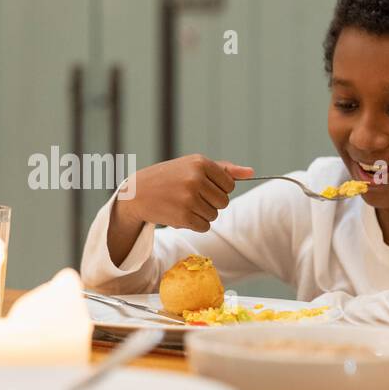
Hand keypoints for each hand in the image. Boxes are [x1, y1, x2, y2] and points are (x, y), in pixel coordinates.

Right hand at [120, 154, 253, 232]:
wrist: (137, 192)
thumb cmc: (170, 178)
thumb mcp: (194, 166)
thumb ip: (224, 170)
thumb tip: (251, 172)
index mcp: (200, 163)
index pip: (229, 185)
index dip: (218, 190)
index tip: (202, 187)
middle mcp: (195, 178)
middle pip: (223, 202)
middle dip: (211, 203)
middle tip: (192, 198)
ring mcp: (189, 198)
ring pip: (214, 215)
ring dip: (202, 214)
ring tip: (183, 205)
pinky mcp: (182, 216)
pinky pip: (204, 227)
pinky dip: (195, 224)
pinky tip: (180, 215)